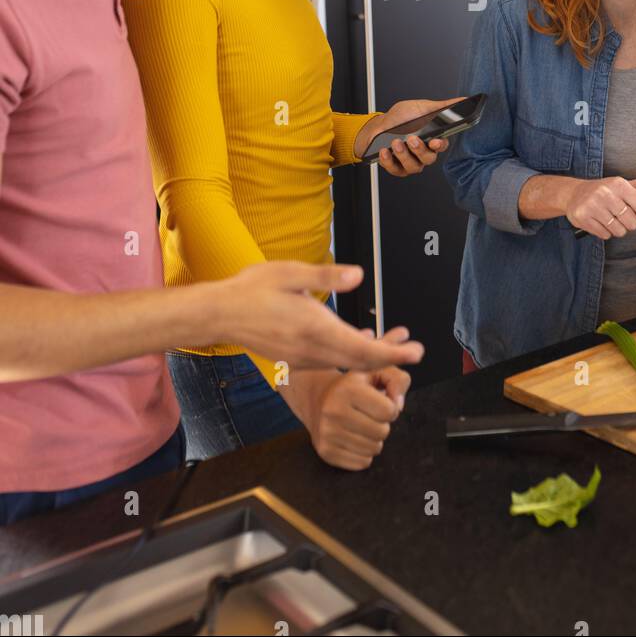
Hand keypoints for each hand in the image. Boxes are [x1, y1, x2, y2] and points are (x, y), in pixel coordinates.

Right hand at [217, 263, 423, 370]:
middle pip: (359, 361)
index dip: (393, 354)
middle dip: (389, 359)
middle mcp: (312, 349)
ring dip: (370, 358)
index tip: (415, 354)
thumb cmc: (252, 290)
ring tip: (391, 347)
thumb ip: (327, 276)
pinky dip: (350, 356)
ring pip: (345, 363)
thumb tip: (358, 276)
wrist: (220, 314)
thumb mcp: (290, 273)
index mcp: (315, 328)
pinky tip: (356, 342)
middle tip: (413, 354)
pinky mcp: (295, 358)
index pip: (363, 349)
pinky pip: (331, 361)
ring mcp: (303, 357)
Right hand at [308, 356, 411, 470]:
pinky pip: (362, 463)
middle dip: (382, 425)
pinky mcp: (326, 453)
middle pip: (382, 432)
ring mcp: (327, 434)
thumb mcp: (377, 372)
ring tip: (362, 426)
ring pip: (374, 449)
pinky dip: (364, 453)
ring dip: (374, 439)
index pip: (389, 411)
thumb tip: (398, 405)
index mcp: (348, 389)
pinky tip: (354, 438)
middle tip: (370, 416)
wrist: (318, 399)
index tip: (380, 403)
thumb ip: (398, 380)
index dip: (391, 408)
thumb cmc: (355, 386)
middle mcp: (334, 411)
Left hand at [354, 97, 462, 176]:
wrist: (379, 126)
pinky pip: (396, 170)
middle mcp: (423, 153)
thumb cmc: (402, 118)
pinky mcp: (397, 169)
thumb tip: (463, 100)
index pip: (442, 145)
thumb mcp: (422, 108)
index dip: (439, 145)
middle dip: (420, 150)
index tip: (434, 141)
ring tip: (395, 142)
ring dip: (403, 155)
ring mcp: (411, 162)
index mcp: (432, 139)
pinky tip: (384, 151)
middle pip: (429, 159)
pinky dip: (389, 161)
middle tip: (411, 139)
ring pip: (413, 167)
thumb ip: (442, 106)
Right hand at [563, 167, 635, 238]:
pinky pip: (605, 235)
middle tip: (619, 214)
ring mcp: (593, 206)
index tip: (634, 209)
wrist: (574, 193)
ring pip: (619, 231)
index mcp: (619, 184)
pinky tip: (598, 221)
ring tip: (608, 217)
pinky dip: (604, 232)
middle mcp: (605, 193)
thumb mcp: (629, 183)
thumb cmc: (607, 190)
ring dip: (616, 228)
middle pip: (632, 223)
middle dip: (629, 222)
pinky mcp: (583, 218)